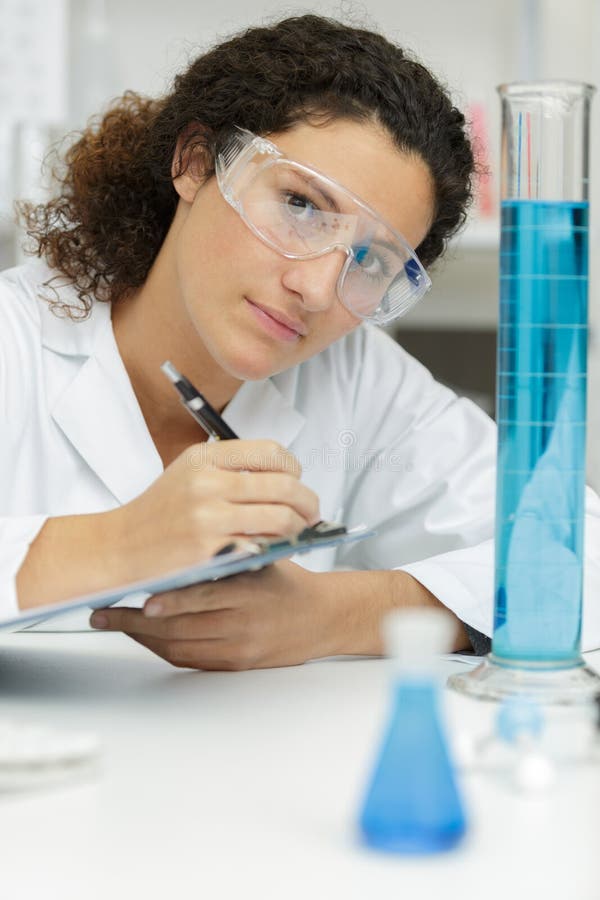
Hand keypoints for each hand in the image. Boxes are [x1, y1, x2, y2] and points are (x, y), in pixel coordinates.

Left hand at [90, 560, 332, 669]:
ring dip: (143, 637)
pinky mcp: (237, 665)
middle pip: (181, 628)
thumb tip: (177, 548)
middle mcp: (244, 623)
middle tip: (103, 613)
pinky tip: (146, 636)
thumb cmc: (288, 581)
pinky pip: (191, 661)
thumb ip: (227, 555)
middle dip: (135, 622)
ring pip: (180, 648)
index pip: (203, 596)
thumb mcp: (263, 558)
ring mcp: (240, 647)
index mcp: (251, 590)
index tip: (140, 598)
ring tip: (115, 623)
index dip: (169, 600)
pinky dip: (163, 648)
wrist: (323, 618)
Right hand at [111, 440, 319, 583]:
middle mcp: (208, 481)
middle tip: (312, 513)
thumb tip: (282, 475)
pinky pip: (261, 546)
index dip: (293, 468)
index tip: (297, 481)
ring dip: (298, 528)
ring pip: (280, 517)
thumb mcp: (188, 473)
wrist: (118, 547)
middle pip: (283, 485)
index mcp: (205, 457)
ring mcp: (208, 516)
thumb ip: (229, 469)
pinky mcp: (210, 549)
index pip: (270, 452)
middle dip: (308, 502)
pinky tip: (276, 551)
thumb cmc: (158, 513)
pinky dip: (277, 549)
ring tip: (299, 534)